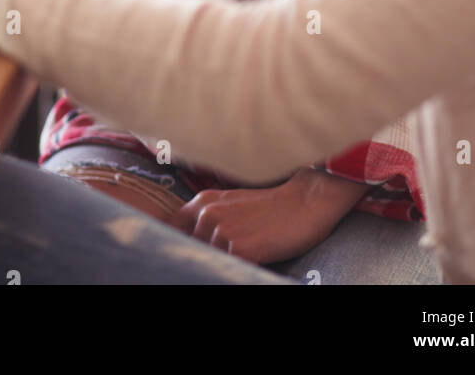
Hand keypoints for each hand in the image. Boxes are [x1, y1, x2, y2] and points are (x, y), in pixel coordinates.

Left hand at [172, 170, 369, 265]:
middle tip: (229, 252)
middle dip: (200, 260)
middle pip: (190, 251)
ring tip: (244, 255)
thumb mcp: (232, 205)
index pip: (170, 230)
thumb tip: (187, 244)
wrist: (305, 203)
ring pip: (209, 263)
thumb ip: (207, 221)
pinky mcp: (240, 250)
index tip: (169, 258)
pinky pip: (229, 271)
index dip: (171, 246)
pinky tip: (252, 263)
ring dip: (220, 266)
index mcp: (202, 202)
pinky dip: (236, 271)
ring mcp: (222, 232)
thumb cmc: (271, 208)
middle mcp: (206, 214)